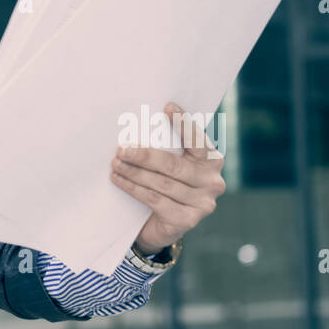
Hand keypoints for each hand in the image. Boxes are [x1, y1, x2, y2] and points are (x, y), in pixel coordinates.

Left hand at [111, 101, 224, 254]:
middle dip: (145, 156)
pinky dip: (133, 189)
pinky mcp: (187, 220)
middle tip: (121, 149)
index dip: (183, 122)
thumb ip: (166, 145)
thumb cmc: (164, 180)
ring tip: (115, 163)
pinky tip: (119, 180)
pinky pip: (155, 200)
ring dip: (134, 172)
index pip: (198, 139)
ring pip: (162, 183)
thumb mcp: (169, 161)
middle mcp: (213, 181)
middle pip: (175, 165)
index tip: (167, 105)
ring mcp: (203, 203)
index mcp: (212, 160)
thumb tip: (138, 122)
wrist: (160, 223)